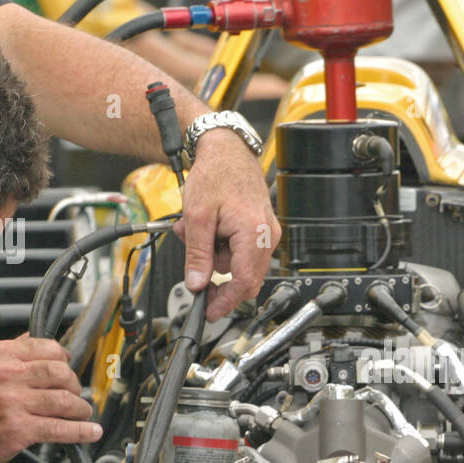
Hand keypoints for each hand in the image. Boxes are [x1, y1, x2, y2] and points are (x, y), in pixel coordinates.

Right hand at [0, 335, 100, 462]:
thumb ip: (19, 352)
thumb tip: (49, 343)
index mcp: (3, 355)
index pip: (51, 349)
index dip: (67, 361)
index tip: (70, 370)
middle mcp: (8, 376)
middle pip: (62, 373)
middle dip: (75, 386)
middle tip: (75, 395)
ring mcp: (13, 403)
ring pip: (65, 401)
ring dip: (81, 409)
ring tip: (82, 413)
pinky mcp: (19, 429)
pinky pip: (60, 428)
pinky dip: (81, 431)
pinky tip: (90, 432)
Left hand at [175, 128, 279, 321]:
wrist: (227, 150)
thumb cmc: (216, 174)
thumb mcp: (196, 217)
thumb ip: (197, 255)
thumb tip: (197, 284)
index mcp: (254, 233)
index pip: (244, 281)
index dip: (226, 301)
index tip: (210, 312)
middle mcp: (268, 235)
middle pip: (245, 277)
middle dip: (217, 274)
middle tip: (196, 270)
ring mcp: (268, 232)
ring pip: (240, 264)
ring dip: (216, 255)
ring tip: (199, 230)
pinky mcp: (262, 229)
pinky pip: (243, 250)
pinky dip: (223, 245)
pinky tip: (212, 228)